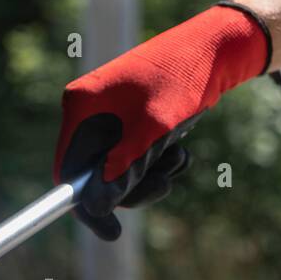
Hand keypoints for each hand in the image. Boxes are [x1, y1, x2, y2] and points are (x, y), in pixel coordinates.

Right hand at [53, 3, 269, 239]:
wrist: (212, 47)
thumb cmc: (181, 77)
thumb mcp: (153, 128)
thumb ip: (123, 168)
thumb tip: (96, 207)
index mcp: (81, 106)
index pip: (68, 172)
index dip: (86, 207)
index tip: (111, 231)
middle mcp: (88, 112)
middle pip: (95, 175)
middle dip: (131, 186)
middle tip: (164, 185)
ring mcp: (107, 116)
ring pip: (119, 169)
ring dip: (150, 174)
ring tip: (178, 159)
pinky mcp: (127, 119)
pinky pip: (133, 156)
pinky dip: (156, 161)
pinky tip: (179, 151)